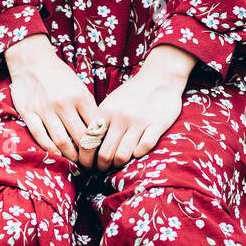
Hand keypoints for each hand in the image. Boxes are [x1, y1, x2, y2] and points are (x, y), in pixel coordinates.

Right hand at [4, 34, 100, 161]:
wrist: (32, 60)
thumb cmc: (58, 75)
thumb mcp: (79, 86)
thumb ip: (87, 106)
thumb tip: (99, 130)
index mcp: (80, 96)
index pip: (94, 126)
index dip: (99, 142)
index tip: (101, 151)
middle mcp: (63, 104)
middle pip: (80, 137)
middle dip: (87, 154)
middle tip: (90, 162)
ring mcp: (45, 110)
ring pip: (61, 141)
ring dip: (70, 155)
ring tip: (75, 161)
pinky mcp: (29, 113)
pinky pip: (41, 137)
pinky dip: (50, 149)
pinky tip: (57, 154)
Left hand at [84, 45, 195, 171]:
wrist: (160, 77)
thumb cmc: (132, 94)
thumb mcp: (111, 103)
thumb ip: (100, 122)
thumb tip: (86, 146)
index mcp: (106, 111)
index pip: (89, 141)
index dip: (86, 158)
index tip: (87, 164)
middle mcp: (121, 116)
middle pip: (105, 153)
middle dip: (102, 166)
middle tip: (102, 169)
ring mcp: (139, 121)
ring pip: (123, 154)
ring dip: (118, 164)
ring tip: (117, 164)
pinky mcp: (157, 124)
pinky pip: (144, 147)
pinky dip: (139, 154)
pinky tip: (136, 153)